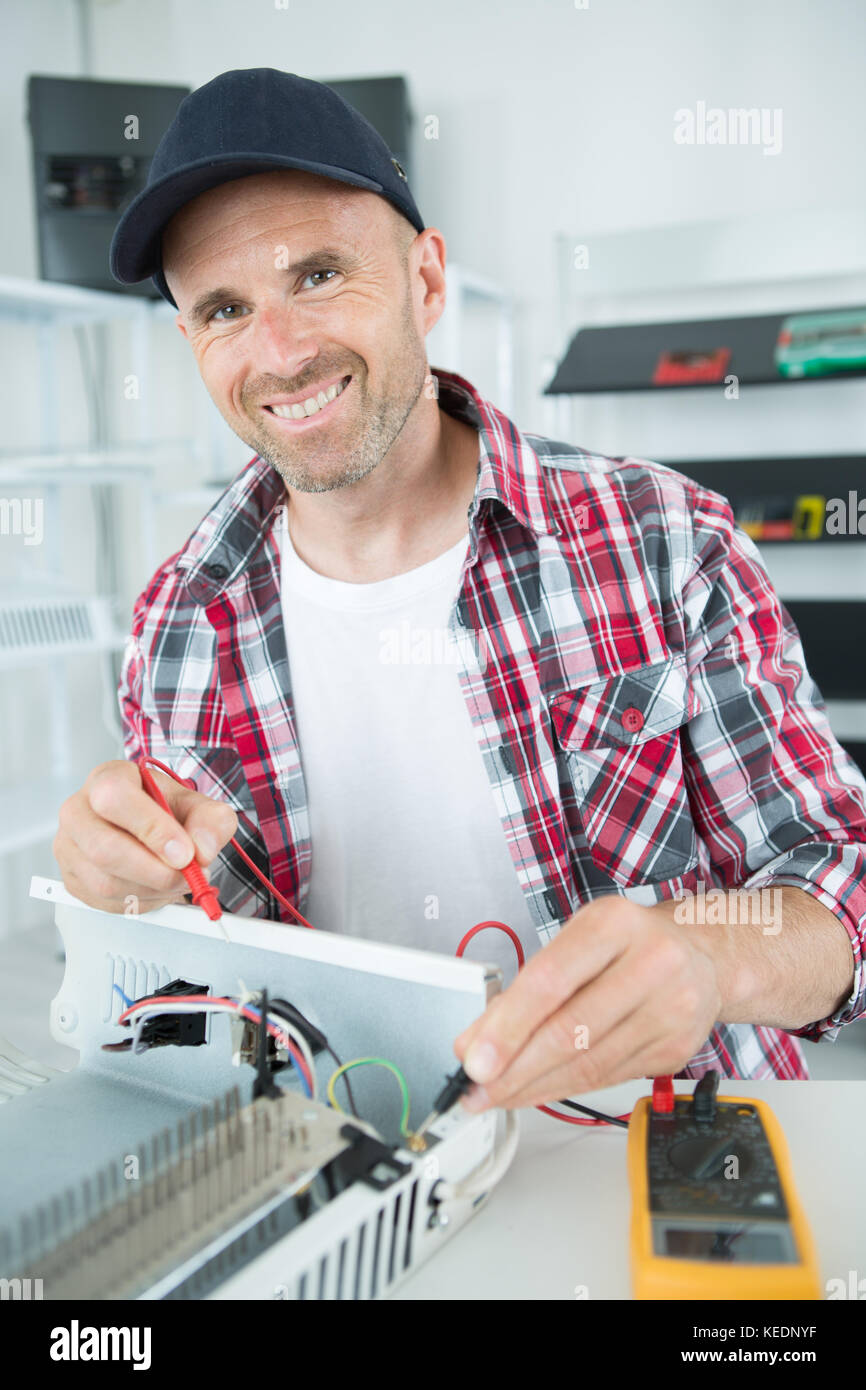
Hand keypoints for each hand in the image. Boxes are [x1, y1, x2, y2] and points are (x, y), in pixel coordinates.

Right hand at [53, 759, 237, 914]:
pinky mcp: (71, 878)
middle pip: (105, 849)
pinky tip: (154, 887)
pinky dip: (139, 901)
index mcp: (107, 778)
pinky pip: (104, 902)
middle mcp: (78, 810)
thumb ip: (210, 821)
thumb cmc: (166, 811)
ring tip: (176, 880)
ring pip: (105, 882)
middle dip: (156, 873)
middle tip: (188, 876)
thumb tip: (202, 850)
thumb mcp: (198, 806)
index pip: (115, 798)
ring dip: (152, 890)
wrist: (150, 830)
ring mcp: (68, 846)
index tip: (184, 853)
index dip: (152, 830)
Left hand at [453, 896, 721, 1110]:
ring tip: (497, 1095)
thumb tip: (477, 1039)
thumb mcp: (577, 940)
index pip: (551, 980)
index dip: (508, 1025)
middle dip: (514, 1068)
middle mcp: (651, 962)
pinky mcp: (676, 1049)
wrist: (698, 954)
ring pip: (589, 1064)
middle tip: (477, 1087)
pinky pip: (608, 1078)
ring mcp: (671, 1009)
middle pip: (570, 1030)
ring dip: (534, 1087)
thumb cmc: (627, 944)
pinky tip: (537, 1092)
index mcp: (614, 924)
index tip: (473, 1057)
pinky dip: (564, 1089)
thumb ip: (528, 985)